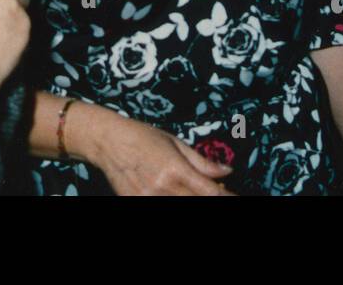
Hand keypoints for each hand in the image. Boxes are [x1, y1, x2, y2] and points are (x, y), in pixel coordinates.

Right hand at [89, 113, 235, 195]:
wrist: (108, 142)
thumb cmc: (143, 136)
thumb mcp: (175, 142)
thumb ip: (201, 161)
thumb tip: (227, 171)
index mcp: (175, 169)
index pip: (210, 192)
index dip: (226, 196)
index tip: (234, 195)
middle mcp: (163, 187)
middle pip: (197, 203)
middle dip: (211, 198)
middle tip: (215, 192)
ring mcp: (148, 199)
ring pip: (180, 206)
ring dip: (191, 199)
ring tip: (188, 189)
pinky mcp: (135, 203)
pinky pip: (160, 207)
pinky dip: (172, 200)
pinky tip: (173, 193)